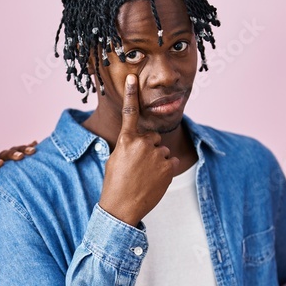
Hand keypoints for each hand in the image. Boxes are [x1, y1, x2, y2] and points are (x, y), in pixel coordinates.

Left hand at [0, 141, 36, 214]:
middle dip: (12, 154)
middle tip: (21, 157)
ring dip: (23, 149)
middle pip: (3, 155)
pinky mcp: (25, 164)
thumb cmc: (4, 213)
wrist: (19, 214)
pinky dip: (30, 147)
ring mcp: (14, 165)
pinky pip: (27, 153)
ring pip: (15, 151)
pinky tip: (36, 144)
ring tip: (33, 151)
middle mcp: (2, 169)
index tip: (1, 164)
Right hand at [98, 74, 178, 225]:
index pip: (130, 112)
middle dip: (149, 148)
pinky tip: (154, 181)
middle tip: (138, 167)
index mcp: (126, 140)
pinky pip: (171, 162)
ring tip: (144, 177)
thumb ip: (129, 145)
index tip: (132, 77)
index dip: (130, 94)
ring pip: (162, 151)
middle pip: (153, 137)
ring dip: (157, 161)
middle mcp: (142, 143)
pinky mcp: (168, 166)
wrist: (121, 208)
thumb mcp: (115, 159)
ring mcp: (157, 155)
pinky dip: (165, 171)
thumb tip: (140, 141)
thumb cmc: (115, 183)